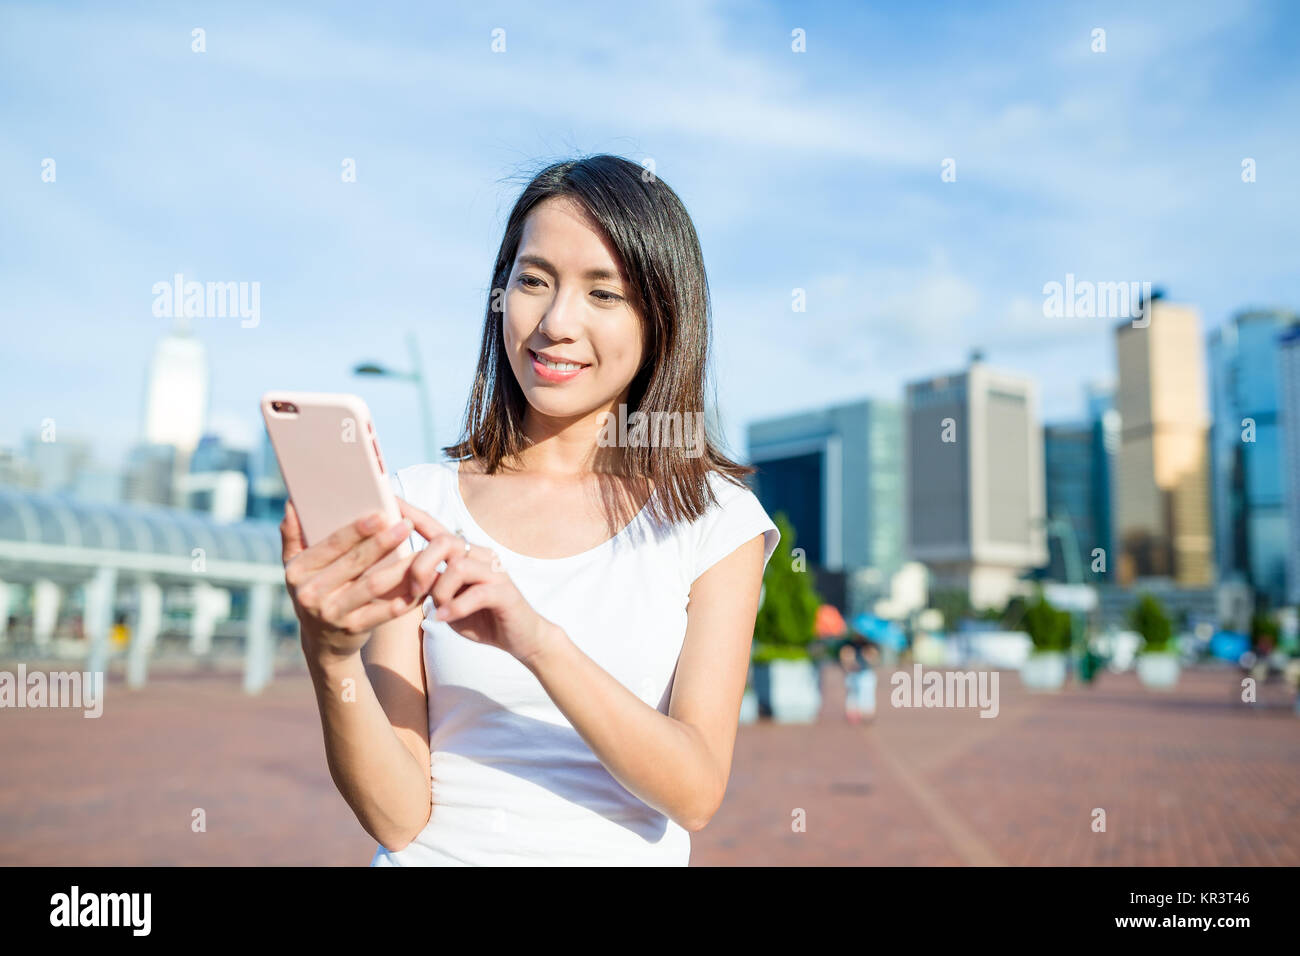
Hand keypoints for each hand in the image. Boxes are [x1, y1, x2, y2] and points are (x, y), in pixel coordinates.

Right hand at [280, 499, 440, 662]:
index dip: (358, 530)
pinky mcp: (352, 629)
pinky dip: (404, 599)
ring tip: (421, 553)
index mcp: (298, 570)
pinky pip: (384, 612)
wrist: (322, 639)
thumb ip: (293, 534)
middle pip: (355, 562)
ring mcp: (331, 613)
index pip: (332, 545)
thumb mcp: (296, 565)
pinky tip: (420, 586)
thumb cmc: (315, 588)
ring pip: (373, 585)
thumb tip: (292, 501)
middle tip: (406, 526)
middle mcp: (310, 593)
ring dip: (400, 568)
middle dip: (383, 542)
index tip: (382, 514)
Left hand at [401, 499, 560, 664]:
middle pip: (443, 542)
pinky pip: (476, 593)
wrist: (520, 637)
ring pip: (457, 566)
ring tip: (437, 610)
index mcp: (463, 554)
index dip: (411, 513)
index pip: (434, 527)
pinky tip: (445, 619)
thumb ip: (430, 584)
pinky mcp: (505, 592)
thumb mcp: (447, 599)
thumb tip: (403, 577)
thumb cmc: (479, 616)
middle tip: (415, 591)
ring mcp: (495, 572)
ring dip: (440, 592)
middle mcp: (479, 555)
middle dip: (421, 566)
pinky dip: (456, 608)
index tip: (388, 499)